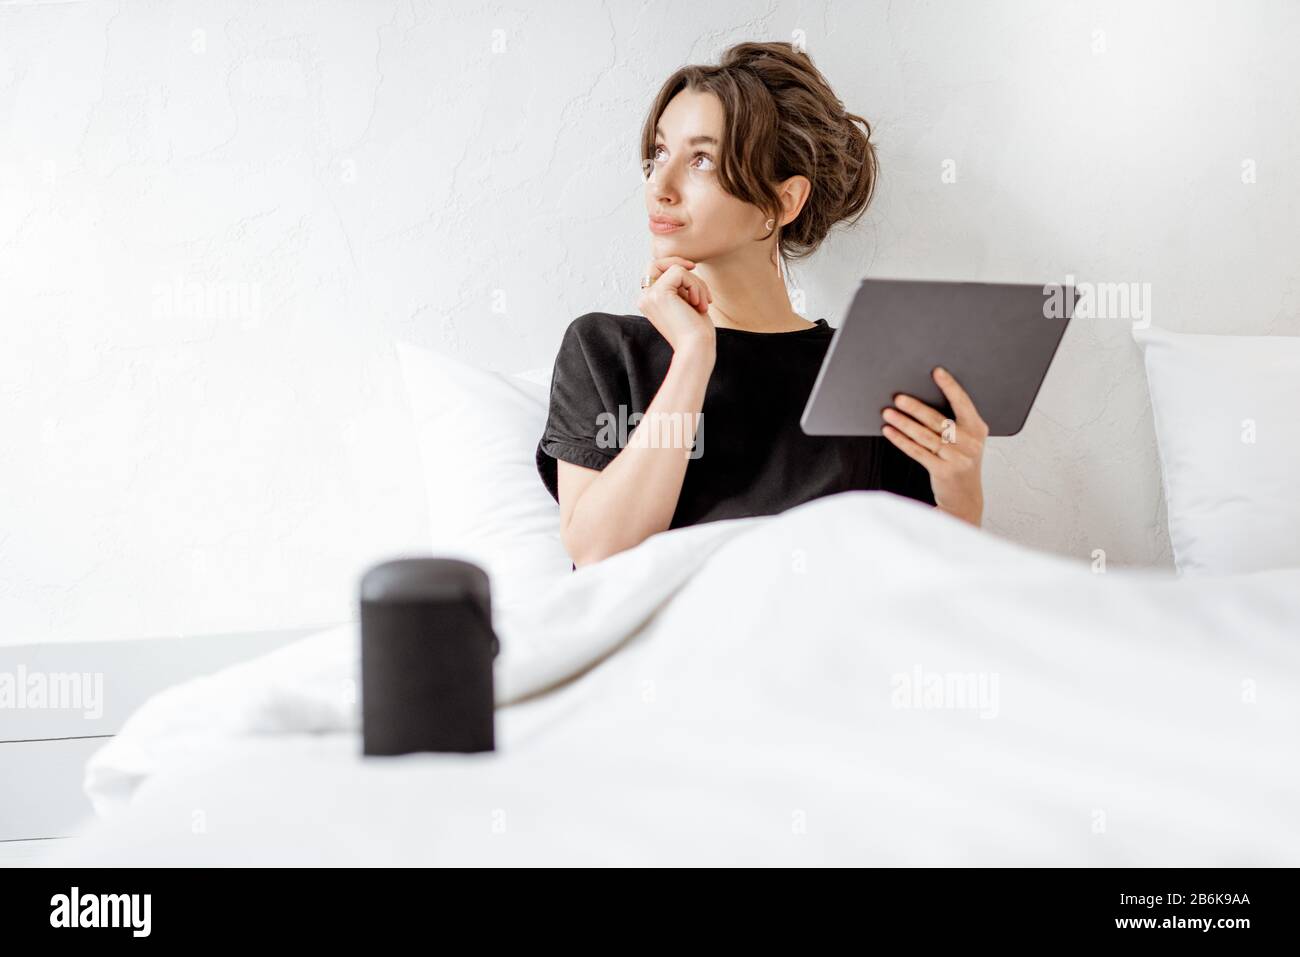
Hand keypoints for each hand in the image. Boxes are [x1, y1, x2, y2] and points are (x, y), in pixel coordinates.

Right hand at [636, 256, 714, 358]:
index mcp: (649, 302)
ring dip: (696, 283)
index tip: (693, 268)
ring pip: (675, 269)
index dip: (673, 265)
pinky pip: (680, 272)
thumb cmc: (696, 330)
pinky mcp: (659, 293)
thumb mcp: (686, 302)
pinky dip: (695, 285)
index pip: (655, 271)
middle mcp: (644, 298)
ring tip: (703, 303)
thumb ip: (680, 286)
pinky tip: (698, 303)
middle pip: (656, 263)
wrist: (696, 347)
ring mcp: (649, 295)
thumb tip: (685, 265)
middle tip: (695, 268)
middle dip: (678, 263)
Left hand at [881, 366, 986, 526]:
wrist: (965, 499)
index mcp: (978, 429)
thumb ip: (956, 423)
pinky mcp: (943, 471)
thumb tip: (923, 401)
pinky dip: (901, 440)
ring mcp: (957, 458)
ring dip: (903, 423)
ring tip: (888, 412)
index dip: (949, 386)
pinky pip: (917, 451)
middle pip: (938, 419)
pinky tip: (890, 431)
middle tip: (899, 397)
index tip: (936, 372)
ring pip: (924, 435)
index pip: (963, 402)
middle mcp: (970, 442)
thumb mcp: (968, 441)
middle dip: (915, 407)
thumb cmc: (961, 462)